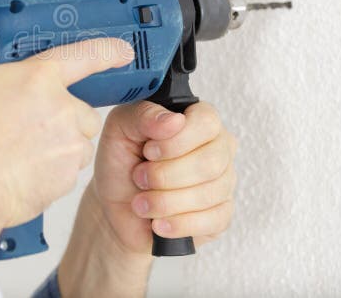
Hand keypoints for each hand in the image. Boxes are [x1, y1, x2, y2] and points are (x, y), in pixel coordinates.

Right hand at [0, 37, 133, 264]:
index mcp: (37, 79)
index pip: (83, 56)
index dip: (107, 50)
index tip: (122, 51)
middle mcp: (61, 109)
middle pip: (80, 109)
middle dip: (62, 116)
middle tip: (28, 125)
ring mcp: (68, 145)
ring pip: (77, 141)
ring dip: (59, 144)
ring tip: (22, 151)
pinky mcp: (66, 178)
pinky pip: (67, 170)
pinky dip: (51, 171)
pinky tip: (21, 171)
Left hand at [96, 101, 236, 253]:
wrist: (117, 205)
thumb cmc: (121, 161)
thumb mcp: (120, 129)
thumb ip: (143, 115)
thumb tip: (174, 120)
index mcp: (196, 119)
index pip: (207, 121)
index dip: (176, 140)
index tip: (148, 152)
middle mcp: (218, 147)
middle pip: (210, 161)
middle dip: (165, 175)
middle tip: (139, 178)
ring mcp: (223, 182)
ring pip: (209, 193)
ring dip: (165, 201)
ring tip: (141, 202)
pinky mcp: (221, 215)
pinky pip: (212, 220)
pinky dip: (178, 223)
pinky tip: (158, 222)